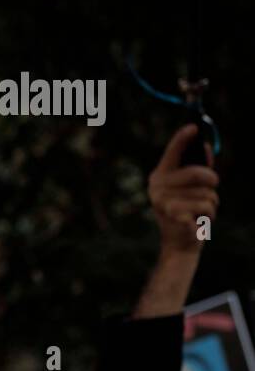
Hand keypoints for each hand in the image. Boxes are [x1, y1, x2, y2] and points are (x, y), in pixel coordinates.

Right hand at [148, 124, 217, 258]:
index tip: (193, 127)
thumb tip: (205, 147)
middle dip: (212, 181)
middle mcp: (157, 186)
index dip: (182, 139)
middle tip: (212, 189)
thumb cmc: (187, 212)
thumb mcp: (191, 189)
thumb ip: (197, 168)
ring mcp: (163, 201)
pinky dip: (208, 216)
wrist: (180, 243)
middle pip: (197, 173)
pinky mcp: (174, 215)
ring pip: (206, 193)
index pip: (172, 153)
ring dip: (211, 204)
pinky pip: (206, 207)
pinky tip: (197, 222)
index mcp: (160, 177)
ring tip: (199, 212)